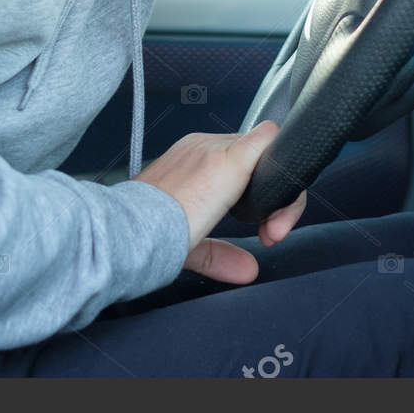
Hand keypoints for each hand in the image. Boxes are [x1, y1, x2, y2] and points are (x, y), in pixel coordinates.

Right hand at [133, 123, 308, 283]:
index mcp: (190, 159)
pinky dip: (285, 165)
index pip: (240, 167)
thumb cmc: (142, 234)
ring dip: (281, 194)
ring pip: (270, 153)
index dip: (256, 199)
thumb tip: (246, 270)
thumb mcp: (188, 245)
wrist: (128, 231)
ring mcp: (215, 148)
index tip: (259, 232)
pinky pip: (269, 143)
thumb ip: (219, 253)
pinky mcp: (229, 158)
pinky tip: (285, 197)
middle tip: (270, 235)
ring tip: (272, 230)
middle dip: (273, 200)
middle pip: (259, 159)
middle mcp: (202, 146)